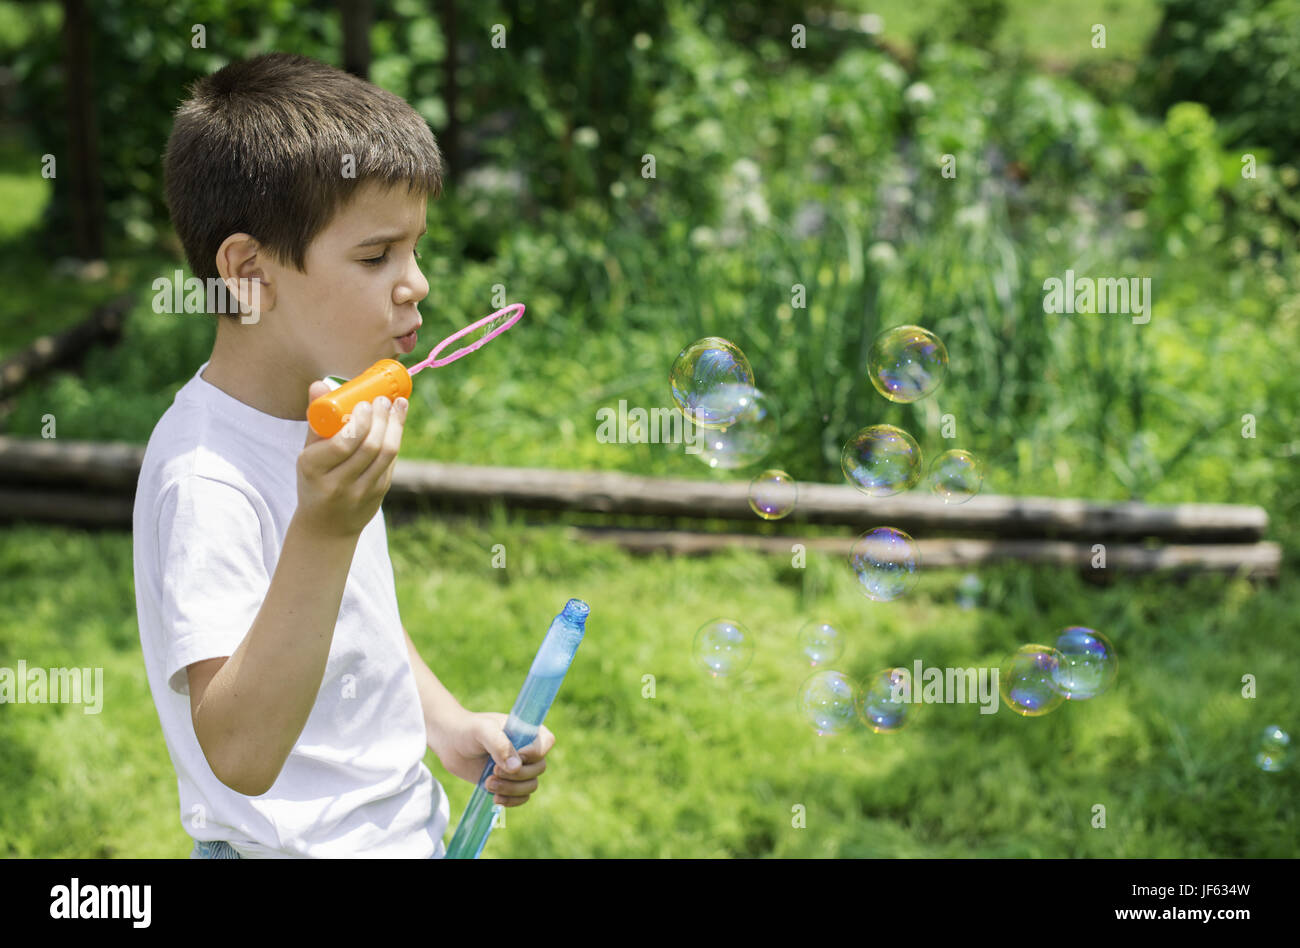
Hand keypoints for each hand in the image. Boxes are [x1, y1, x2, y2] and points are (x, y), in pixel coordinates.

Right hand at [296, 380, 407, 537]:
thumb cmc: (315, 479)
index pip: (343, 444)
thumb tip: (320, 384)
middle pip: (369, 447)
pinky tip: (397, 423)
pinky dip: (396, 439)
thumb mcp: (308, 453)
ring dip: (394, 426)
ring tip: (396, 405)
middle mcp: (338, 484)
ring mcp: (361, 492)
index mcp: (314, 469)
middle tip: (383, 400)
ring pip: (386, 454)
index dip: (360, 421)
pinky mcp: (378, 494)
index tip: (365, 403)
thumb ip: (317, 420)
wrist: (325, 526)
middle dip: (381, 418)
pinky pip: (391, 462)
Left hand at [434, 709, 554, 806]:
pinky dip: (511, 800)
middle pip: (539, 768)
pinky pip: (522, 798)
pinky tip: (495, 798)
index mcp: (526, 731)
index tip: (516, 756)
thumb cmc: (468, 730)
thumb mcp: (483, 730)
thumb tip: (516, 767)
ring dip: (512, 789)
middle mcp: (526, 750)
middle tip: (493, 771)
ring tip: (488, 783)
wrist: (450, 744)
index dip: (535, 753)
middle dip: (518, 775)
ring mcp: (518, 768)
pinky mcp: (508, 783)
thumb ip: (499, 745)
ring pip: (531, 785)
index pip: (546, 742)